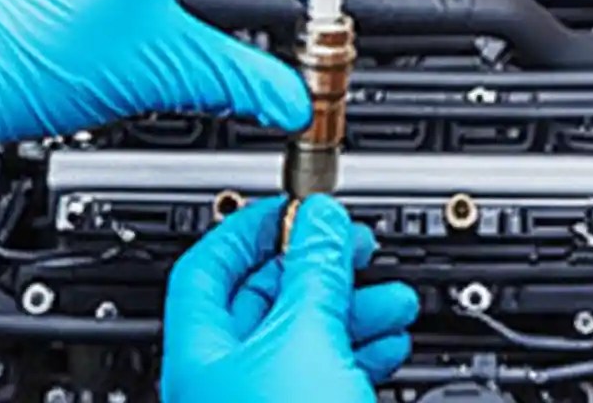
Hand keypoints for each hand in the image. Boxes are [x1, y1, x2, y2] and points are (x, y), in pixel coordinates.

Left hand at [163, 196, 417, 402]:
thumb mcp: (307, 339)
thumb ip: (314, 271)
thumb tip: (319, 219)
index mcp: (200, 356)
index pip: (207, 268)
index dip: (250, 228)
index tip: (292, 207)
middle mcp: (225, 381)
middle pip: (265, 300)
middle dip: (318, 267)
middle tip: (353, 245)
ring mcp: (264, 402)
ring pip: (305, 339)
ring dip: (352, 309)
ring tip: (392, 295)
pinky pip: (329, 373)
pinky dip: (361, 350)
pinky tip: (389, 338)